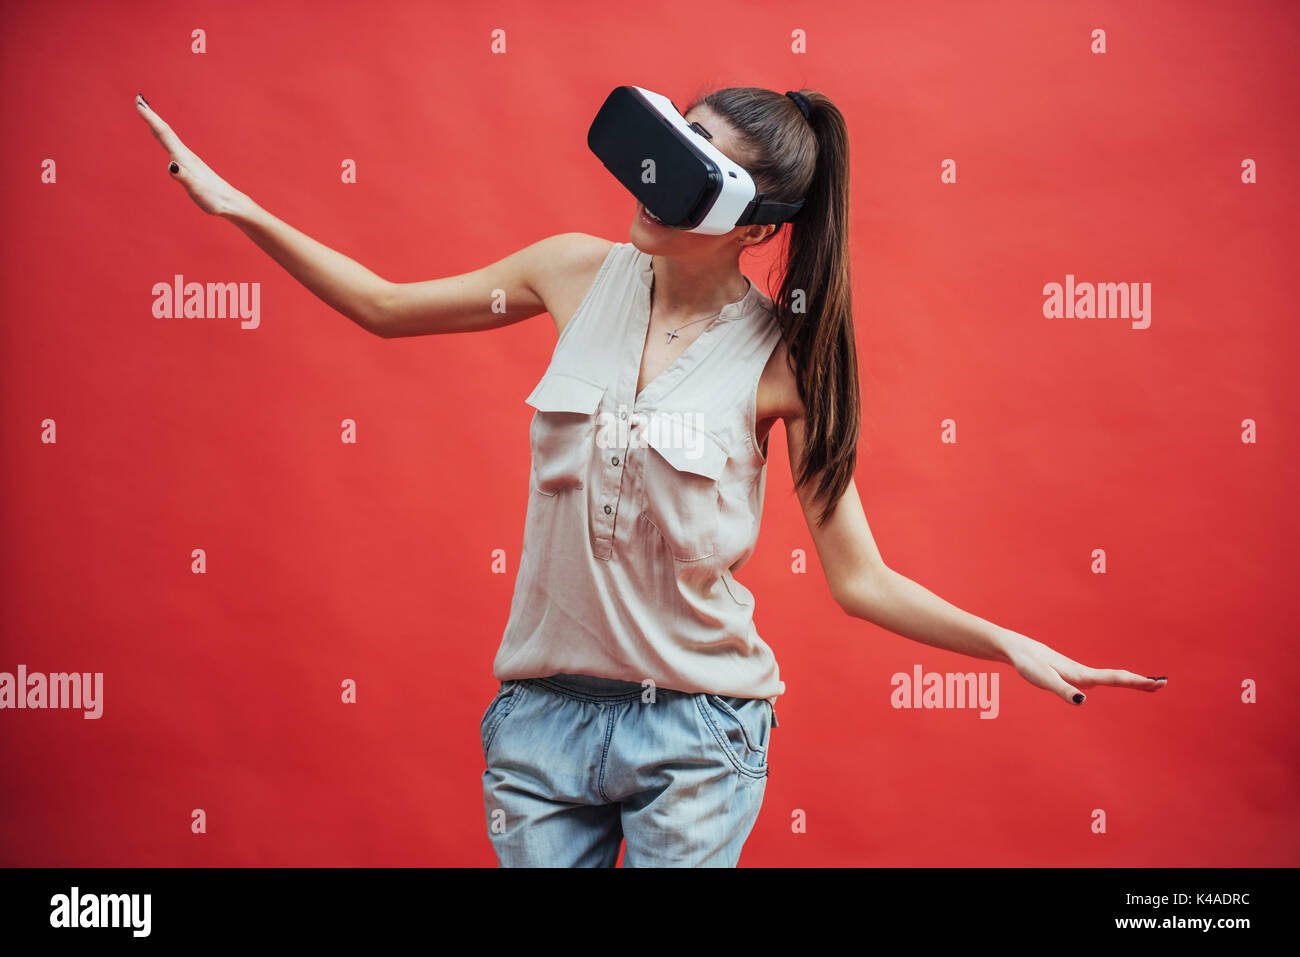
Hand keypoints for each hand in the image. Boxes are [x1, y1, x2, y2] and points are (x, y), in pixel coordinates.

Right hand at [135, 93, 245, 216]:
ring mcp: (189, 160)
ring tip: (147, 113)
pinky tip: (163, 138)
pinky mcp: (190, 166)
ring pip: (169, 137)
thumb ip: (183, 177)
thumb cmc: (214, 199)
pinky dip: (164, 137)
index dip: (151, 118)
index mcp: (185, 158)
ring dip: (156, 124)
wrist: (231, 203)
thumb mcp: (197, 190)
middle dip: (151, 116)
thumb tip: (170, 165)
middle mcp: (186, 155)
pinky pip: (173, 146)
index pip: (164, 134)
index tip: (139, 102)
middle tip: (138, 99)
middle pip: (165, 132)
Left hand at [1001, 630, 1167, 705]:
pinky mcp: (1072, 672)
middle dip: (1140, 682)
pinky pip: (1099, 676)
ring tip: (1148, 684)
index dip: (1136, 682)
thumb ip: (1063, 690)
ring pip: (1110, 676)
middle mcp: (1083, 672)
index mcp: (1080, 675)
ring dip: (1131, 680)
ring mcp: (1079, 672)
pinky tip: (1116, 681)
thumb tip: (1084, 700)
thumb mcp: (1044, 680)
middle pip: (1117, 677)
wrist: (1017, 649)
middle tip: (1163, 684)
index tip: (1158, 682)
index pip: (1114, 678)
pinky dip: (1115, 679)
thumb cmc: (1029, 664)